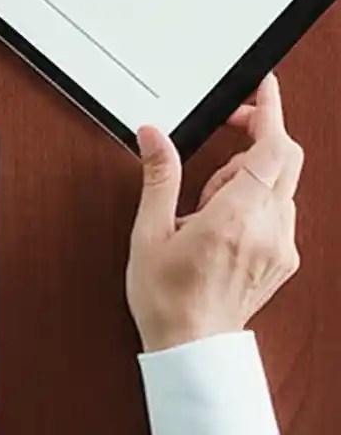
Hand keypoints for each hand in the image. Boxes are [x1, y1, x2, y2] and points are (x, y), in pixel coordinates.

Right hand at [127, 74, 302, 351]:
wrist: (191, 347)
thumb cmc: (167, 297)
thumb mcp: (149, 232)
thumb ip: (159, 176)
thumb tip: (154, 135)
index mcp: (236, 217)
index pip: (271, 147)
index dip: (271, 110)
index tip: (265, 87)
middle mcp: (269, 228)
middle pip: (286, 159)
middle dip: (259, 137)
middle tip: (228, 131)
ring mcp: (282, 245)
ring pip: (281, 184)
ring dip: (251, 174)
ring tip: (207, 200)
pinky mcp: (284, 257)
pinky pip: (280, 210)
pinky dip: (257, 199)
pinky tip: (223, 219)